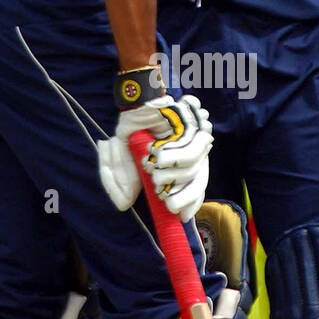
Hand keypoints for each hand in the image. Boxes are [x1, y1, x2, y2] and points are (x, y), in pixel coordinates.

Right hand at [98, 94, 212, 221]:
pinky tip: (157, 153)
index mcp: (179, 163)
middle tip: (168, 203)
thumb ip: (117, 180)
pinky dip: (172, 157)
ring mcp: (196, 139)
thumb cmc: (131, 130)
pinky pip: (192, 151)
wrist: (135, 101)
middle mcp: (192, 152)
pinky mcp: (196, 126)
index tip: (182, 217)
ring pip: (194, 169)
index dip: (191, 203)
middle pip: (200, 182)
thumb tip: (123, 205)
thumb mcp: (117, 158)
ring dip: (171, 174)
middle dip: (184, 197)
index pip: (194, 187)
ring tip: (152, 166)